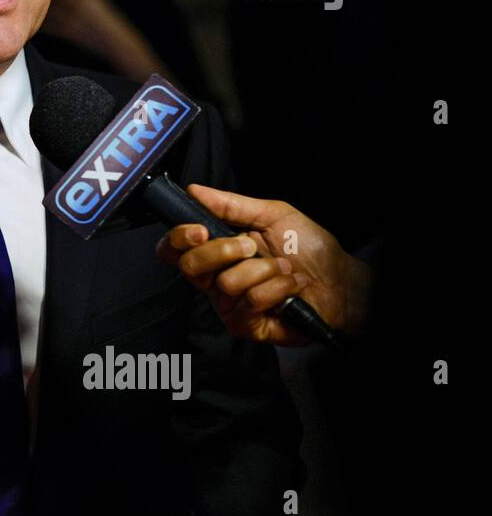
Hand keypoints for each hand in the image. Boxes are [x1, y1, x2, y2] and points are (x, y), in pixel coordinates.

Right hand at [154, 184, 373, 345]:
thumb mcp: (272, 215)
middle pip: (189, 267)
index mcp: (215, 252)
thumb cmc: (308, 249)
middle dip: (223, 250)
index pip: (174, 250)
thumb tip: (194, 190)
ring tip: (284, 268)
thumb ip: (231, 204)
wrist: (340, 280)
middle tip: (252, 246)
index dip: (177, 239)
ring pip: (226, 284)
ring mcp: (228, 305)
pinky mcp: (245, 326)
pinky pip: (249, 302)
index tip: (199, 229)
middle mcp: (214, 280)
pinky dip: (277, 288)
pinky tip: (291, 286)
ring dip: (264, 270)